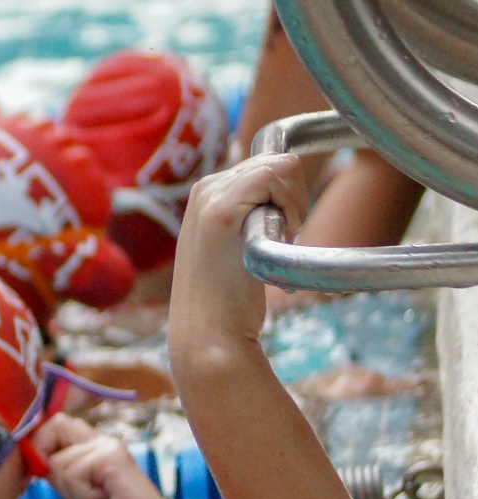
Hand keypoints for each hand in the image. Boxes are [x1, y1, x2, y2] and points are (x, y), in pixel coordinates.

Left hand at [35, 416, 174, 498]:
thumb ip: (60, 479)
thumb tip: (35, 462)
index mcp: (95, 452)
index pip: (56, 426)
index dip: (38, 447)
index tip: (36, 477)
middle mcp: (101, 443)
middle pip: (55, 423)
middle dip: (44, 456)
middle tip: (60, 487)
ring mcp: (107, 447)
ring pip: (57, 460)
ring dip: (69, 491)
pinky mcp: (111, 457)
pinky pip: (71, 473)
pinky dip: (80, 495)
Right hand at [169, 154, 307, 371]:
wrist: (209, 337)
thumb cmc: (230, 302)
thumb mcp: (239, 247)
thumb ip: (253, 216)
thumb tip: (288, 183)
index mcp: (206, 195)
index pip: (266, 166)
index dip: (287, 196)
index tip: (281, 234)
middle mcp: (204, 188)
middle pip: (277, 161)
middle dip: (292, 198)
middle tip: (282, 240)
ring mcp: (209, 196)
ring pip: (280, 165)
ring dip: (293, 205)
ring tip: (276, 244)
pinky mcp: (220, 210)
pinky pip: (274, 176)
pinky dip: (289, 205)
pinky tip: (279, 237)